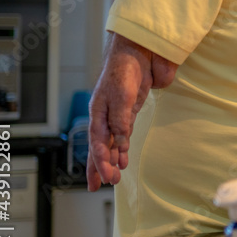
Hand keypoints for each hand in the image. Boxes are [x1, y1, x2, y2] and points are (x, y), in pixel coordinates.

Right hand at [86, 34, 176, 190]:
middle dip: (101, 166)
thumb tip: (119, 142)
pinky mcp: (129, 111)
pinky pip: (122, 134)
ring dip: (112, 160)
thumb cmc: (124, 69)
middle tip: (105, 185)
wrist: (139, 52)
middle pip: (100, 146)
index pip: (97, 142)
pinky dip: (122, 148)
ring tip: (113, 178)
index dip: (100, 160)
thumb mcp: (121, 95)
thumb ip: (120, 119)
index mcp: (97, 112)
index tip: (105, 176)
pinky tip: (122, 159)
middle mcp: (105, 116)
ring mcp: (117, 114)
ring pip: (110, 143)